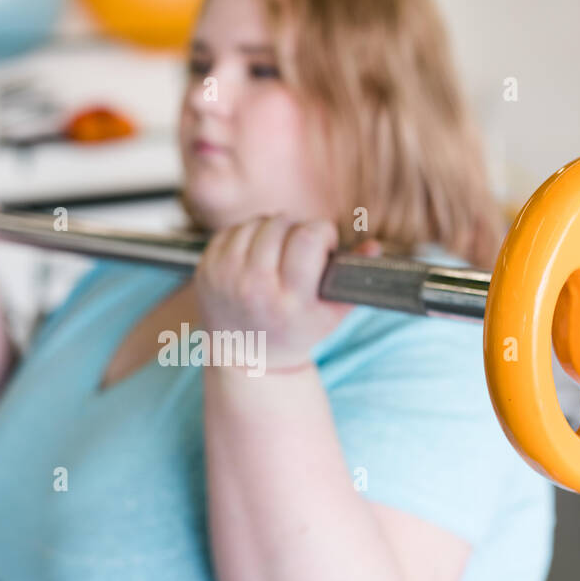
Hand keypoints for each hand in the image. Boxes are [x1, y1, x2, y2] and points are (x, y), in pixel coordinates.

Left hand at [193, 214, 381, 371]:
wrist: (245, 357)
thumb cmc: (295, 331)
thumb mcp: (330, 314)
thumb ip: (354, 280)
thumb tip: (374, 247)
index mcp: (289, 301)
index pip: (308, 239)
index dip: (322, 233)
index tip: (324, 244)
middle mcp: (254, 289)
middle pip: (280, 225)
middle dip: (296, 228)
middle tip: (300, 246)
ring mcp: (225, 279)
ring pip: (255, 223)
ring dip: (271, 229)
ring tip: (278, 249)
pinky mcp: (205, 271)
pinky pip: (230, 230)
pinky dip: (246, 235)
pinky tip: (255, 253)